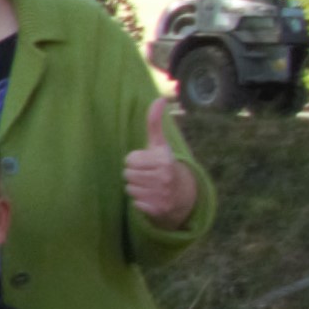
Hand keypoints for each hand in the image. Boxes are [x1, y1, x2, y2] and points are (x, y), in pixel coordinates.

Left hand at [123, 96, 196, 223]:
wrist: (182, 195)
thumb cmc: (163, 165)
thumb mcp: (160, 145)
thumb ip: (155, 123)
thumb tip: (159, 98)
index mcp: (165, 159)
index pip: (129, 159)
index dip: (135, 161)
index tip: (147, 163)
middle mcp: (165, 176)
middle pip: (126, 174)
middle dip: (134, 174)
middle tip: (148, 175)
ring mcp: (162, 194)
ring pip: (128, 188)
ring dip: (136, 187)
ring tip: (149, 186)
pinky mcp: (157, 209)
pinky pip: (134, 202)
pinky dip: (139, 201)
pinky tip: (151, 198)